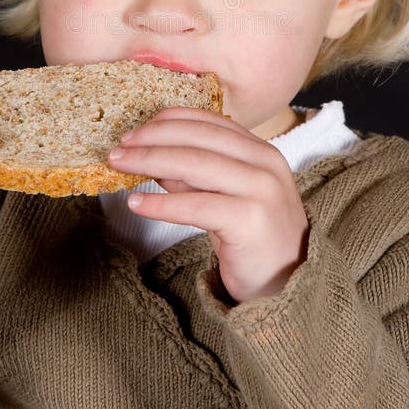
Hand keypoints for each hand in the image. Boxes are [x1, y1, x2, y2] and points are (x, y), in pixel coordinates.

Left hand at [108, 107, 308, 303]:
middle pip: (197, 139)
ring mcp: (261, 189)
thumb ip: (193, 175)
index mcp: (260, 150)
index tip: (135, 130)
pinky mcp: (251, 220)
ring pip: (195, 164)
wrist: (290, 286)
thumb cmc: (254, 240)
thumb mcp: (223, 197)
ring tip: (119, 166)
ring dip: (149, 161)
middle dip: (151, 139)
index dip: (167, 122)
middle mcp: (265, 162)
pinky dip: (161, 204)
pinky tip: (136, 204)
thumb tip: (151, 156)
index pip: (207, 122)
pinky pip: (196, 206)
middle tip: (118, 148)